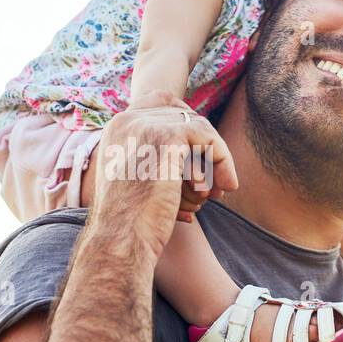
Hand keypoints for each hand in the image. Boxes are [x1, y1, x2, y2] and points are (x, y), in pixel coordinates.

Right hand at [90, 91, 237, 260]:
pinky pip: (209, 139)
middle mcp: (128, 120)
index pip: (160, 101)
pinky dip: (222, 162)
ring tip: (215, 192)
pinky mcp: (166, 137)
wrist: (121, 240)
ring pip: (199, 127)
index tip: (201, 152)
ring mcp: (145, 125)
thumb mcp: (136, 180)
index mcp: (117, 128)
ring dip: (213, 160)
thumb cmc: (130, 223)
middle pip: (183, 114)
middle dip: (204, 147)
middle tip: (214, 182)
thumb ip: (154, 156)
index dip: (185, 122)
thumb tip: (196, 147)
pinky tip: (225, 186)